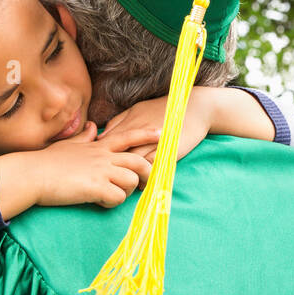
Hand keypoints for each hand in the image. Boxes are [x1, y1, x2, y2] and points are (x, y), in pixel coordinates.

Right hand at [29, 121, 157, 207]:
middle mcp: (103, 156)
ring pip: (131, 180)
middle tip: (143, 186)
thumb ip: (84, 137)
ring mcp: (100, 171)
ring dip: (125, 192)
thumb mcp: (69, 144)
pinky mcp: (95, 187)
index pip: (128, 136)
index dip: (146, 135)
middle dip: (147, 174)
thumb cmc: (47, 161)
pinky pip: (117, 198)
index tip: (162, 135)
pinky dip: (112, 203)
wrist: (32, 174)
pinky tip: (100, 202)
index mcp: (98, 146)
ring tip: (111, 195)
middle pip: (139, 161)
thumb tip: (92, 127)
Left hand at [97, 89, 215, 188]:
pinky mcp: (167, 150)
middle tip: (106, 182)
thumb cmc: (163, 108)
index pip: (107, 143)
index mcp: (129, 123)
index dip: (101, 157)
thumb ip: (118, 121)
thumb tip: (102, 136)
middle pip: (117, 155)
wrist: (194, 107)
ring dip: (127, 176)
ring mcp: (152, 142)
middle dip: (110, 169)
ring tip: (123, 187)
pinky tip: (141, 185)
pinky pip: (151, 166)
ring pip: (133, 163)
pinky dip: (145, 177)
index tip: (99, 168)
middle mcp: (137, 133)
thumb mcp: (137, 109)